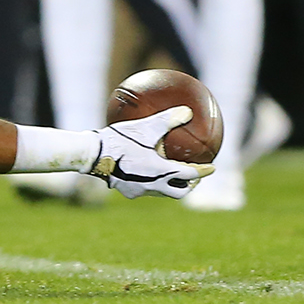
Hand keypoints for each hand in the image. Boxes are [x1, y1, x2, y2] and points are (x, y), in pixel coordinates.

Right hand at [89, 107, 215, 199]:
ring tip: (171, 175)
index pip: (190, 175)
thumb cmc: (119, 140)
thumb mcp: (146, 127)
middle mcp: (153, 186)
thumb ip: (168, 119)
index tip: (212, 167)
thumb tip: (188, 111)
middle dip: (189, 185)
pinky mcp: (127, 191)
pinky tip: (145, 172)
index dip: (203, 171)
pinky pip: (144, 189)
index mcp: (161, 172)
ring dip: (169, 185)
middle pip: (178, 192)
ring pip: (161, 192)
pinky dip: (151, 182)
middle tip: (194, 177)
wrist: (91, 155)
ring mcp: (139, 191)